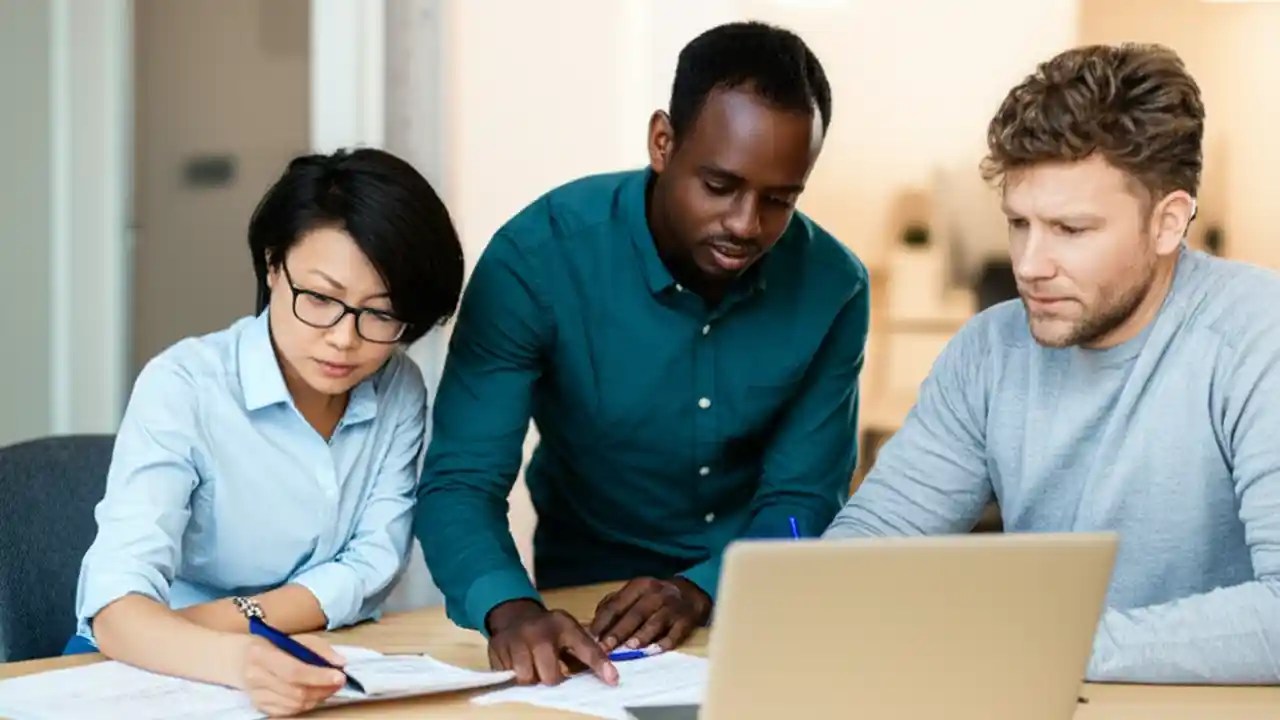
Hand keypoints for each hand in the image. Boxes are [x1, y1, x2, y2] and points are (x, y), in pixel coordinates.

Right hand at [238, 634, 347, 716]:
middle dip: (323, 689)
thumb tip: (340, 663)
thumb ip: (320, 649)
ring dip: (318, 697)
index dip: (319, 676)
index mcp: (262, 654)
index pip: (294, 671)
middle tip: (339, 682)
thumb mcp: (296, 639)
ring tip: (329, 687)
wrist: (240, 659)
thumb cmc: (273, 646)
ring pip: (294, 704)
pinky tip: (313, 694)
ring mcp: (256, 695)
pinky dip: (306, 705)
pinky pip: (288, 711)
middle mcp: (255, 677)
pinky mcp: (259, 706)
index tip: (340, 676)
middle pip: (296, 691)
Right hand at [485, 599, 617, 686]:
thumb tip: (608, 677)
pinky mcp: (497, 648)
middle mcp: (539, 632)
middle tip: (549, 669)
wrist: (514, 615)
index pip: (586, 648)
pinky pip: (507, 676)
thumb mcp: (569, 633)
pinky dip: (513, 674)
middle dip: (551, 678)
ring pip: (526, 679)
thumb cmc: (548, 630)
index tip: (613, 680)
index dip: (600, 665)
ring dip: (530, 678)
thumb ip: (586, 654)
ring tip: (532, 666)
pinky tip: (517, 662)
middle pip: (550, 676)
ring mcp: (516, 639)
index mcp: (564, 625)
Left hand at [589, 577, 710, 652]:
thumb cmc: (656, 597)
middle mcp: (655, 594)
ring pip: (655, 621)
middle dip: (619, 632)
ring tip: (630, 648)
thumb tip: (594, 625)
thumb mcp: (635, 593)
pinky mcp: (686, 619)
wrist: (691, 593)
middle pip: (635, 613)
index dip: (603, 621)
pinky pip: (676, 632)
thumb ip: (615, 605)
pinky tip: (654, 650)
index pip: (617, 604)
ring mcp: (672, 606)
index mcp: (638, 586)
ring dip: (642, 635)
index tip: (592, 637)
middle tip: (605, 648)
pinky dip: (665, 642)